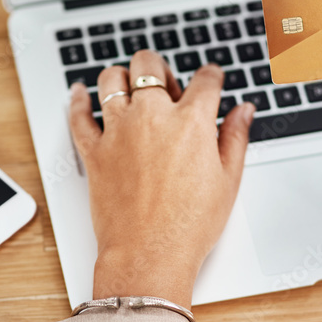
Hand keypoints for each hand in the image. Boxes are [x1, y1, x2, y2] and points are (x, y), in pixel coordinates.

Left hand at [68, 50, 255, 309]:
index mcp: (191, 122)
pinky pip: (78, 115)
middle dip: (160, 68)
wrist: (149, 255)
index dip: (211, 75)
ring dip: (121, 76)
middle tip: (166, 83)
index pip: (205, 80)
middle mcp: (152, 117)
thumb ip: (235, 137)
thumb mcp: (228, 180)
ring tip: (128, 84)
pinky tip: (81, 94)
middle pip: (150, 66)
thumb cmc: (189, 226)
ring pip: (111, 79)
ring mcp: (118, 132)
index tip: (211, 77)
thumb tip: (244, 111)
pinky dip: (77, 100)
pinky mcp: (94, 151)